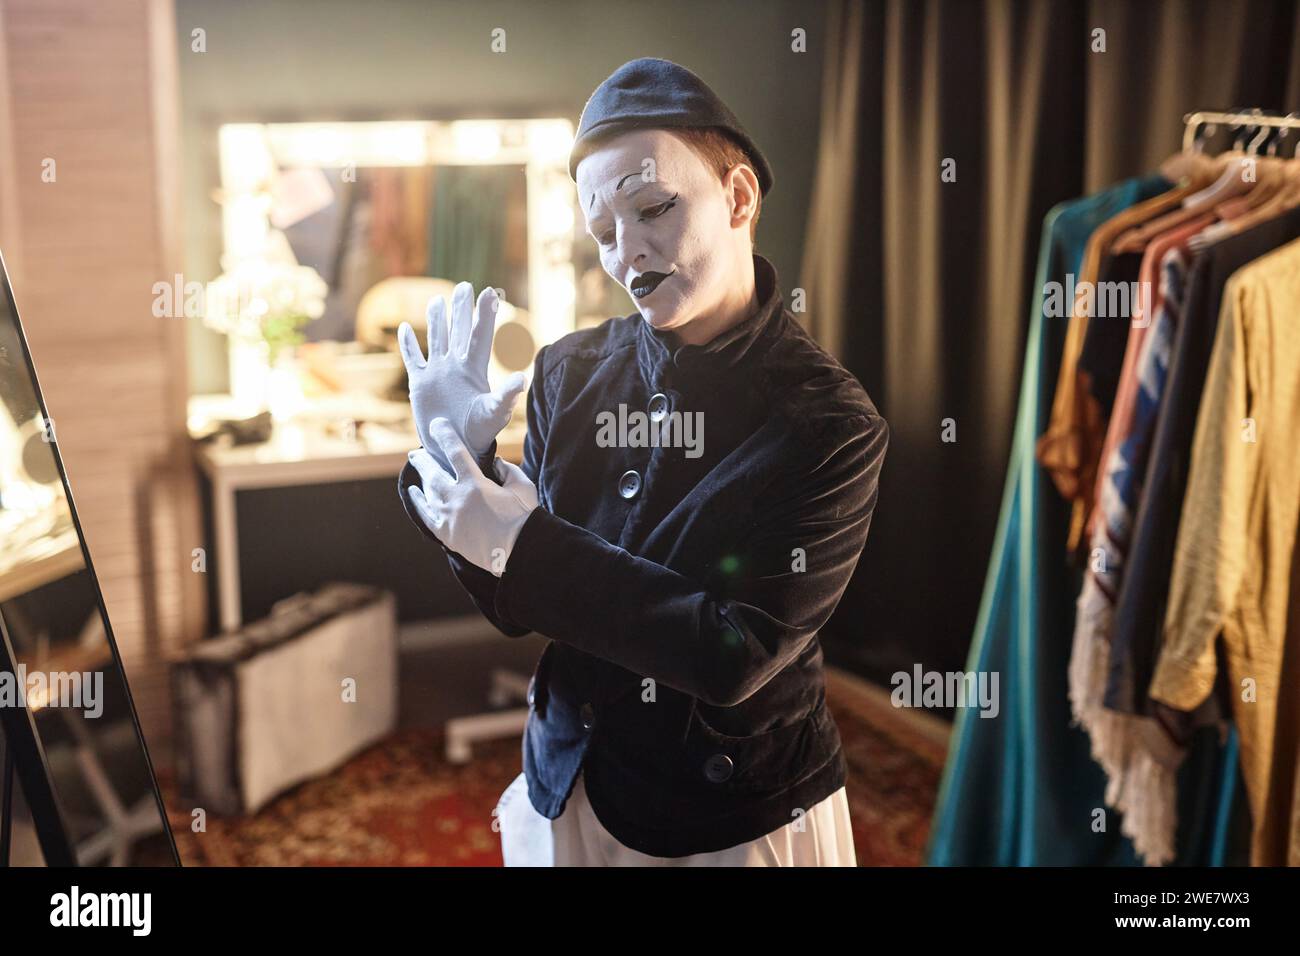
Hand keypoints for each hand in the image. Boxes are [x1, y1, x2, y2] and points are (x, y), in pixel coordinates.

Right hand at [398, 283, 526, 475]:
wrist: (455, 448)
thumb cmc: (480, 432)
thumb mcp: (494, 413)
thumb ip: (506, 395)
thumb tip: (523, 378)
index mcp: (474, 370)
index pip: (479, 336)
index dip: (485, 314)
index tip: (490, 292)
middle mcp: (456, 366)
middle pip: (459, 331)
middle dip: (461, 309)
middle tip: (465, 286)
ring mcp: (437, 373)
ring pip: (436, 339)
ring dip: (437, 320)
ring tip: (437, 300)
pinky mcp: (420, 383)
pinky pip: (413, 359)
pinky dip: (407, 344)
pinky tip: (404, 328)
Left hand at [406, 418, 538, 575]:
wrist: (519, 552)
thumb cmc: (524, 518)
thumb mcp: (522, 487)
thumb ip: (508, 471)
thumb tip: (496, 463)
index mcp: (475, 483)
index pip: (454, 451)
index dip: (444, 435)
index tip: (436, 425)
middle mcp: (456, 498)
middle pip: (432, 472)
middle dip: (423, 460)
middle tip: (416, 453)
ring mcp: (449, 517)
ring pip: (428, 492)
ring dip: (422, 478)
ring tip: (418, 468)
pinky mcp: (447, 534)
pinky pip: (426, 515)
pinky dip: (418, 502)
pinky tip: (414, 494)